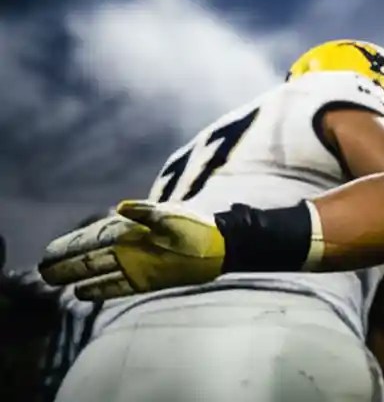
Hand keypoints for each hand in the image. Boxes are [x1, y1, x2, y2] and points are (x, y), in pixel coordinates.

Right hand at [39, 201, 224, 300]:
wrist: (223, 246)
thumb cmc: (198, 228)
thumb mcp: (173, 217)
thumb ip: (147, 213)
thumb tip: (121, 207)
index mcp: (134, 228)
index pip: (94, 237)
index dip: (72, 244)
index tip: (50, 251)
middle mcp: (131, 246)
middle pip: (92, 255)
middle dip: (67, 261)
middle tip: (43, 269)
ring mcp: (138, 263)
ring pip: (100, 270)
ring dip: (78, 276)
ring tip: (54, 281)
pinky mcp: (148, 279)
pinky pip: (118, 285)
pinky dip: (100, 289)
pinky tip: (82, 293)